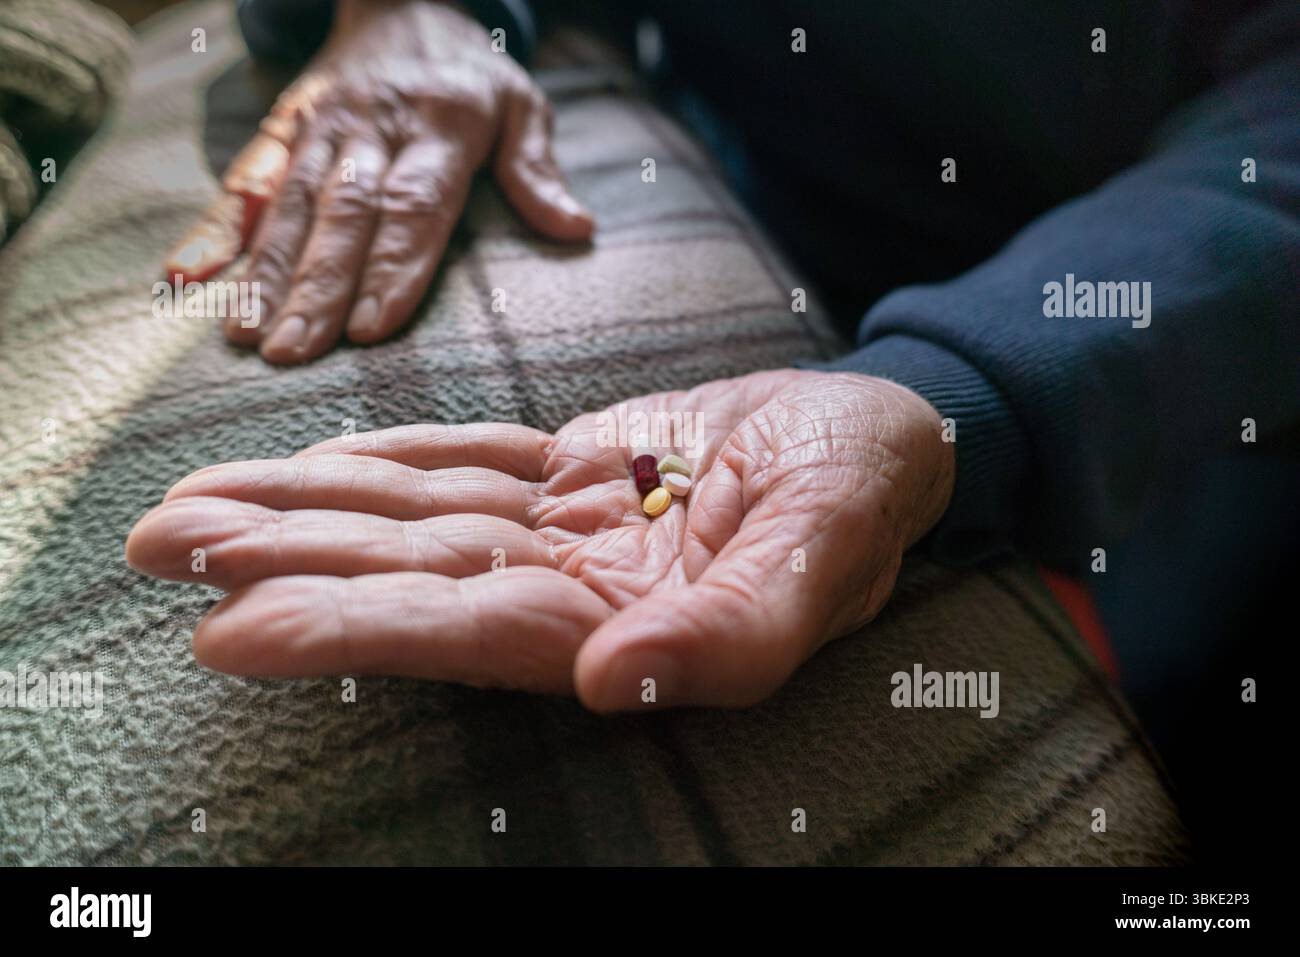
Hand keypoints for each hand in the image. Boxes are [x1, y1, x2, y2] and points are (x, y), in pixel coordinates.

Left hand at [125, 370, 953, 709]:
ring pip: (414, 517)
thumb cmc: (864, 495)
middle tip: (163, 552)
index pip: (467, 630)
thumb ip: (729, 633)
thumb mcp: (823, 557)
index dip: (352, 630)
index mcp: (627, 625)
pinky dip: (380, 460)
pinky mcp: (569, 470)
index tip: (234, 630)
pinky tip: (310, 461)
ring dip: (305, 511)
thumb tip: (610, 684)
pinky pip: (461, 463)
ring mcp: (564, 526)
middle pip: (409, 574)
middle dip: (286, 565)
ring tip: (193, 512)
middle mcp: (574, 585)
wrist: (874, 432)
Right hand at [164, 0, 592, 362]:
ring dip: (264, 272)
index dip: (391, 267)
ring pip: (288, 204)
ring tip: (246, 335)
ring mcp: (320, 128)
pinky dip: (215, 228)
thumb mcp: (519, 105)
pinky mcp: (283, 127)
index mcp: (437, 126)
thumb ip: (536, 170)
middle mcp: (372, 128)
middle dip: (317, 286)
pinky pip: (246, 179)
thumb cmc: (469, 74)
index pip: (412, 205)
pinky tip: (186, 276)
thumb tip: (577, 229)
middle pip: (342, 214)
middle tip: (294, 352)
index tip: (370, 329)